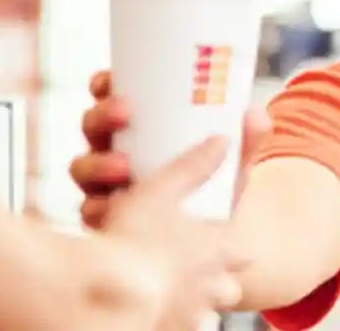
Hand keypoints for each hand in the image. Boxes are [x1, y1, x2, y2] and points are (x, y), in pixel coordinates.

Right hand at [70, 71, 272, 228]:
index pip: (110, 99)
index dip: (104, 85)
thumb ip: (247, 148)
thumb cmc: (214, 210)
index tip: (112, 77)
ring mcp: (101, 191)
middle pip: (93, 126)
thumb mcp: (231, 178)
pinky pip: (86, 211)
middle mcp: (113, 159)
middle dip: (102, 116)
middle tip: (123, 112)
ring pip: (82, 169)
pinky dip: (95, 207)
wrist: (201, 261)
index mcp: (138, 134)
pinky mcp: (99, 224)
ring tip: (121, 166)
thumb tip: (256, 114)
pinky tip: (108, 207)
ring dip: (98, 163)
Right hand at [100, 136, 247, 328]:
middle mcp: (210, 289)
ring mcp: (189, 317)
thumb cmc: (133, 242)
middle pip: (227, 290)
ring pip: (203, 315)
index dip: (234, 249)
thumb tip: (224, 139)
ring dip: (193, 305)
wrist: (106, 297)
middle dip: (217, 283)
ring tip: (175, 297)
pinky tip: (152, 314)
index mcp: (219, 252)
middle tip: (201, 275)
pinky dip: (168, 321)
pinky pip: (176, 329)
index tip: (232, 246)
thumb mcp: (162, 190)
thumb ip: (194, 165)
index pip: (242, 253)